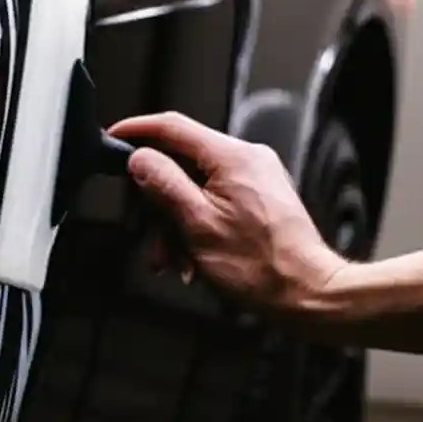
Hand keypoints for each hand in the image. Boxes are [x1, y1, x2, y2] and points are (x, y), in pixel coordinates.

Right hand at [107, 112, 348, 318]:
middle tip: (152, 235)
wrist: (307, 294)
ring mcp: (255, 178)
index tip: (115, 137)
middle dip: (160, 203)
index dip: (137, 130)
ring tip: (176, 259)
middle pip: (182, 164)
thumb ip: (164, 185)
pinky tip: (194, 258)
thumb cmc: (262, 267)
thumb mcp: (197, 224)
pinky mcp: (259, 197)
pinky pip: (213, 201)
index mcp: (233, 158)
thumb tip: (139, 158)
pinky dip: (197, 227)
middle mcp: (248, 160)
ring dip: (177, 225)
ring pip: (195, 188)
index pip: (173, 127)